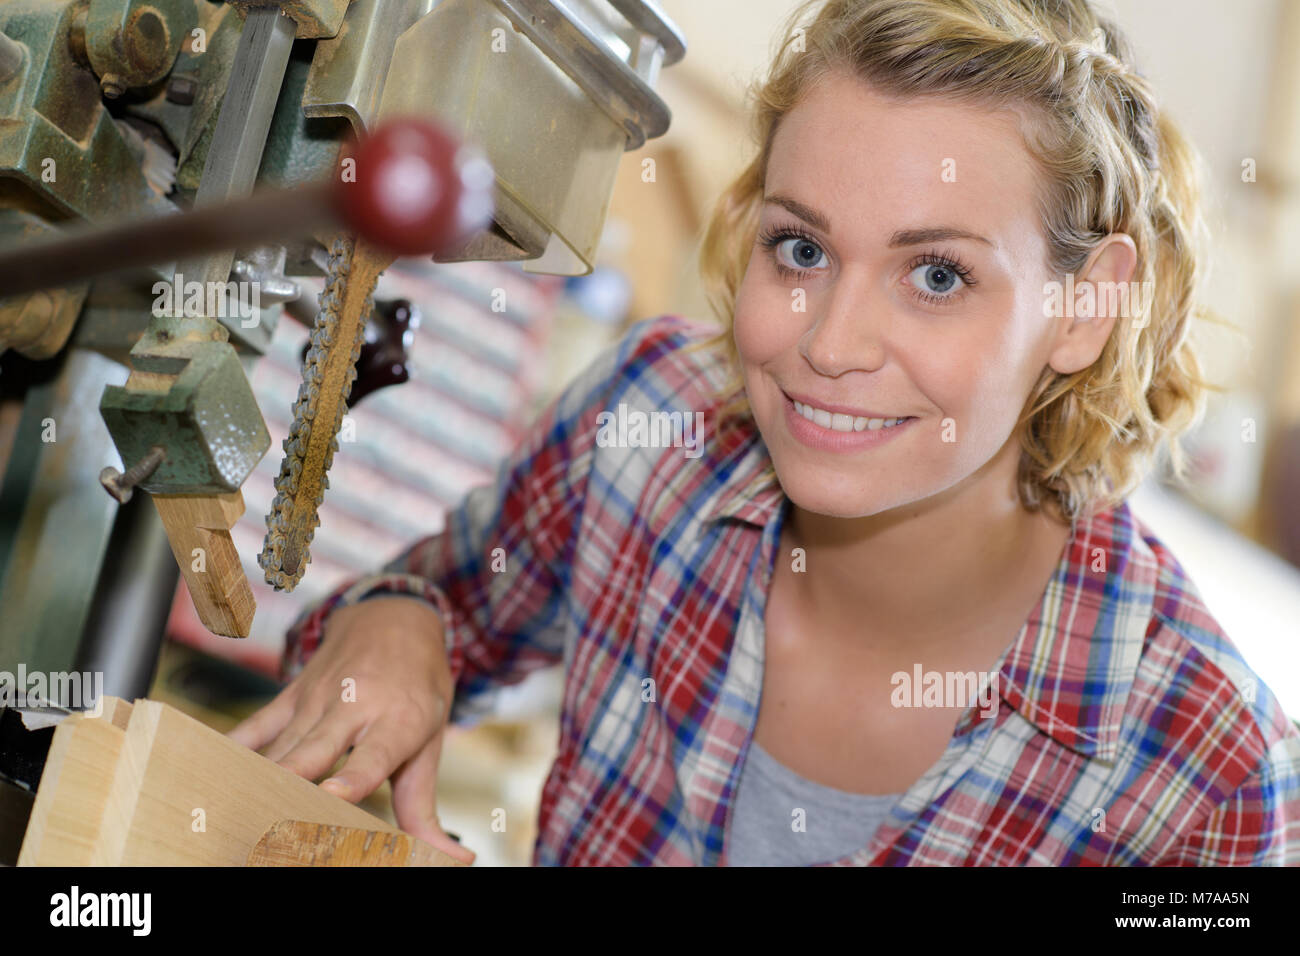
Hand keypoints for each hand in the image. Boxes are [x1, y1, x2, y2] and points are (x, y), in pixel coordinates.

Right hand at [227, 595, 474, 863]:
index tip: (332, 796)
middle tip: (273, 823)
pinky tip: (213, 776)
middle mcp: (355, 706)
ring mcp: (318, 699)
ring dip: (260, 780)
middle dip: (292, 785)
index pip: (374, 755)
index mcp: (398, 719)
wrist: (393, 619)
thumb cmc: (416, 688)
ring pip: (282, 746)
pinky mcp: (290, 695)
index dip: (352, 778)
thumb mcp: (431, 738)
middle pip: (315, 752)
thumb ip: (424, 805)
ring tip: (238, 815)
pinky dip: (234, 750)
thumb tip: (454, 859)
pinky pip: (256, 726)